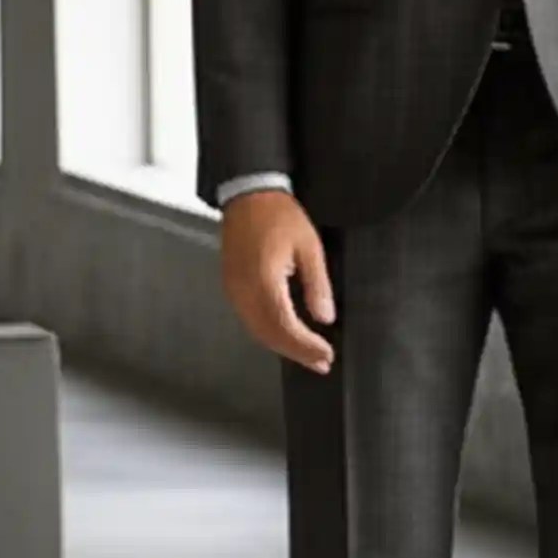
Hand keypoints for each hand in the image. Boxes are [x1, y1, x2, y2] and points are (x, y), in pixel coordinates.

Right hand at [220, 190, 336, 373]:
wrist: (248, 194)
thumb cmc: (281, 216)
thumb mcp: (309, 246)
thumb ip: (317, 284)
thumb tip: (325, 318)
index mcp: (263, 281)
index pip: (284, 326)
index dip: (306, 345)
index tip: (327, 355)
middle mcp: (243, 291)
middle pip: (268, 335)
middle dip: (296, 353)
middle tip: (322, 363)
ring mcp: (233, 290)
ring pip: (256, 331)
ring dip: (283, 347)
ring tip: (309, 355)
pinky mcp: (230, 286)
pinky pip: (249, 319)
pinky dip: (269, 333)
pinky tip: (287, 336)